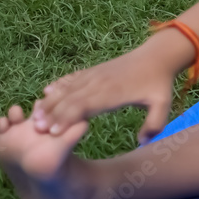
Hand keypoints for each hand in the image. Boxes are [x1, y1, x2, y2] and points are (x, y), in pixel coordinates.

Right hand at [30, 45, 178, 145]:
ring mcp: (94, 75)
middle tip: (36, 129)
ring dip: (51, 102)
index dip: (68, 119)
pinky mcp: (93, 71)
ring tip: (34, 116)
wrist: (156, 56)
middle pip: (70, 99)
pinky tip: (46, 93)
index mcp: (113, 93)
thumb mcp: (163, 104)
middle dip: (52, 114)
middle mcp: (99, 83)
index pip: (85, 107)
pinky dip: (59, 86)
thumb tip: (143, 142)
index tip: (53, 133)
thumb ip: (155, 124)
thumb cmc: (159, 83)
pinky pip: (72, 79)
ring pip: (67, 89)